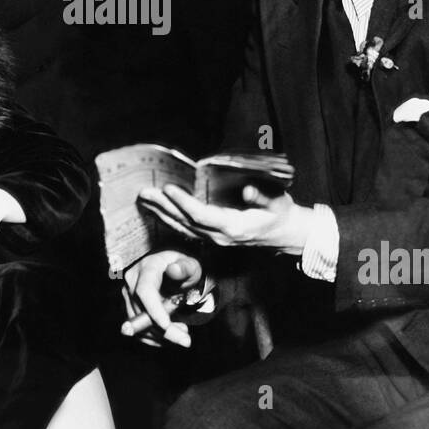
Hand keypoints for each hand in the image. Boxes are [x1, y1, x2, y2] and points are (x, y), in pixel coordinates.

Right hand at [122, 250, 206, 348]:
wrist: (171, 270)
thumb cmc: (182, 267)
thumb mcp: (189, 264)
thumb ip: (185, 267)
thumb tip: (174, 269)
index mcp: (147, 268)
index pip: (145, 291)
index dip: (153, 309)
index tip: (166, 325)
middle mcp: (132, 282)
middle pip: (143, 312)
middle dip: (164, 330)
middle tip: (186, 340)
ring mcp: (128, 297)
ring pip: (139, 325)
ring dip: (161, 335)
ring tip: (182, 334)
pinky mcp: (129, 309)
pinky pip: (138, 330)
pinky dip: (155, 338)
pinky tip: (171, 334)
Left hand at [137, 184, 313, 254]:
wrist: (283, 233)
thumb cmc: (280, 213)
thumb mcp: (277, 202)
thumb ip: (261, 195)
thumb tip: (247, 190)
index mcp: (233, 227)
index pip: (202, 215)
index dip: (184, 203)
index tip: (169, 188)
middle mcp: (219, 236)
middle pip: (186, 222)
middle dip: (164, 207)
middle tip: (145, 193)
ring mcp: (214, 240)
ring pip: (182, 228)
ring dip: (162, 213)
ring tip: (145, 199)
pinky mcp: (211, 238)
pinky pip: (185, 230)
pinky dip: (169, 219)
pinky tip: (157, 209)